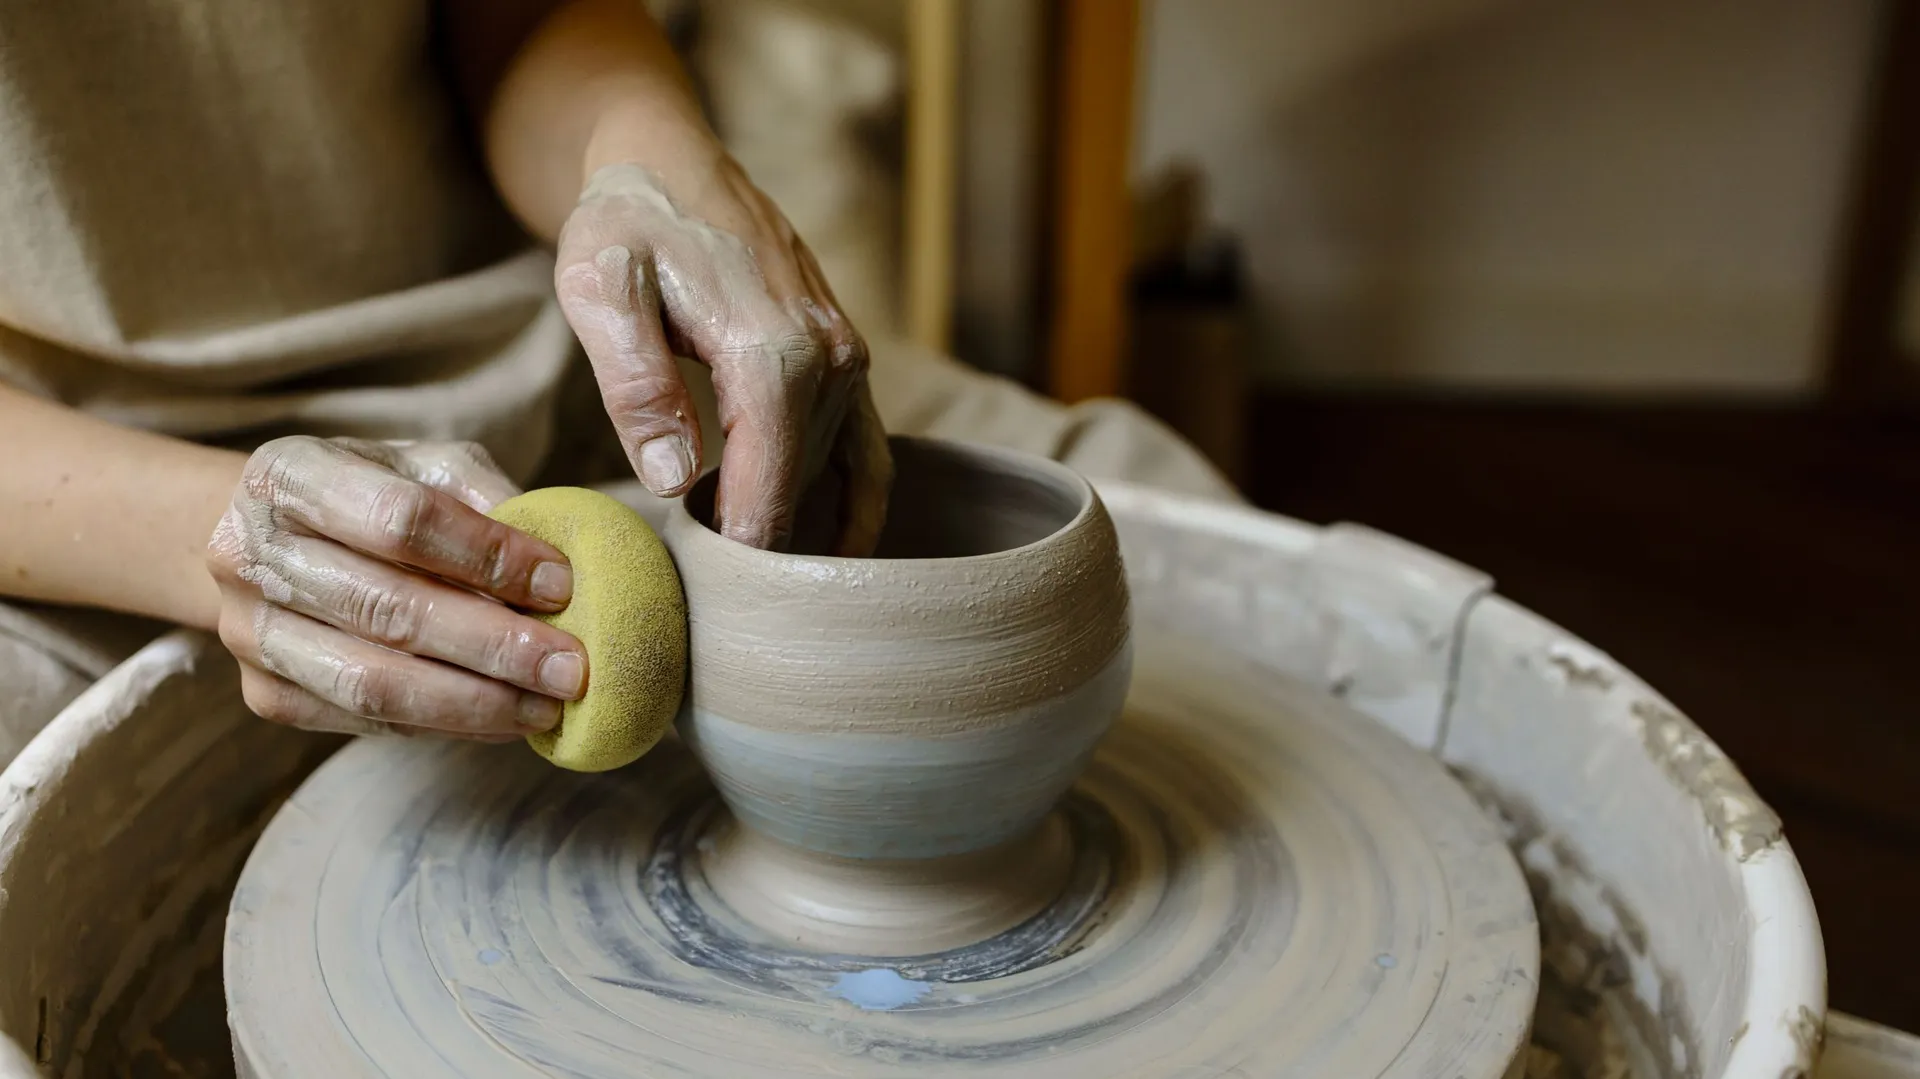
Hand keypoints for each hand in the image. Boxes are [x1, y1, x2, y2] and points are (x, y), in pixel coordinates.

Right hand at [207, 437, 587, 738]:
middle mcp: (248, 552)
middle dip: (493, 645)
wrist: (271, 540)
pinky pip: (364, 721)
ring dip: (472, 703)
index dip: (488, 555)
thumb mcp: (423, 467)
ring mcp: (248, 630)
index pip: (400, 519)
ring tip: (545, 708)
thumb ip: (483, 498)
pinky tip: (504, 721)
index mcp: (287, 475)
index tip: (562, 584)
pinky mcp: (263, 693)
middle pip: (387, 609)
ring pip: (371, 682)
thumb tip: (555, 560)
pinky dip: (443, 726)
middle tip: (570, 668)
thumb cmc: (370, 493)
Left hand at [554, 158, 889, 553]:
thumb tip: (674, 478)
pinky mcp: (851, 362)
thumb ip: (634, 383)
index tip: (699, 590)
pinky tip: (822, 552)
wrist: (670, 162)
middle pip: (801, 494)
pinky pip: (871, 456)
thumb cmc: (626, 226)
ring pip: (835, 481)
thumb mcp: (599, 290)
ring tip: (734, 569)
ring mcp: (851, 362)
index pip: (768, 491)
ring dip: (793, 529)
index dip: (737, 554)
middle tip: (697, 583)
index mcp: (774, 352)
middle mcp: (831, 359)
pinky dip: (853, 509)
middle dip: (754, 548)